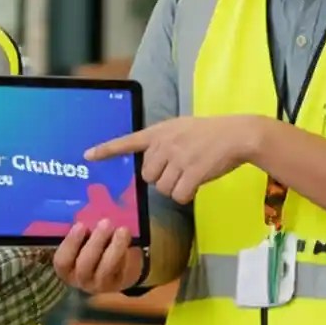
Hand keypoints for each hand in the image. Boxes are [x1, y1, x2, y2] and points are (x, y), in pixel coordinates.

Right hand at [53, 220, 144, 293]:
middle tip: (106, 222)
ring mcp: (99, 285)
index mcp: (66, 268)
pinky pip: (121, 269)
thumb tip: (91, 211)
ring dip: (115, 247)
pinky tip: (128, 239)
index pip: (62, 260)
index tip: (80, 224)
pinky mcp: (117, 284)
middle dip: (96, 242)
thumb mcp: (84, 240)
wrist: (114, 267)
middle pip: (84, 265)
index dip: (71, 243)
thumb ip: (83, 231)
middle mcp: (80, 279)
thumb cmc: (93, 248)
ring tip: (122, 230)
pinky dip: (125, 253)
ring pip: (105, 269)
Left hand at [85, 115, 262, 203]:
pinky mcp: (191, 171)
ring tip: (192, 172)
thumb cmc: (212, 133)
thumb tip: (152, 167)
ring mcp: (178, 157)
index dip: (107, 150)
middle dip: (161, 178)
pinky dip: (187, 195)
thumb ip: (164, 142)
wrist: (238, 134)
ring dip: (176, 187)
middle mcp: (164, 143)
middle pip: (147, 176)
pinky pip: (179, 195)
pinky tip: (198, 182)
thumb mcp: (182, 128)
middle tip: (180, 168)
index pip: (128, 141)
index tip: (87, 156)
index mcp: (160, 131)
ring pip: (163, 188)